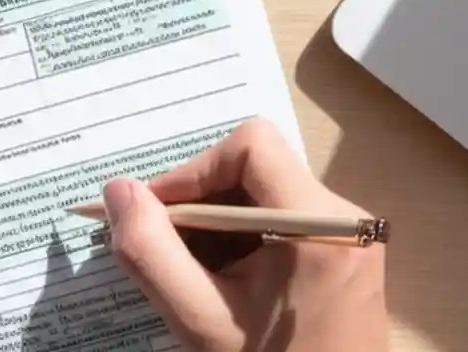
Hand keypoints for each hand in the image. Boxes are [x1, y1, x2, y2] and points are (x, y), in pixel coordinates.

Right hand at [103, 119, 388, 351]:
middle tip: (161, 242)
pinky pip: (283, 218)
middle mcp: (345, 216)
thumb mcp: (200, 320)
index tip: (153, 211)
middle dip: (199, 199)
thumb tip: (118, 191)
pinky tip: (219, 278)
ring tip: (187, 267)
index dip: (193, 170)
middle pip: (258, 166)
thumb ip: (152, 253)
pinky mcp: (344, 253)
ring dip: (216, 221)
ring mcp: (349, 234)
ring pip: (266, 192)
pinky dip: (241, 237)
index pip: (251, 146)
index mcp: (320, 223)